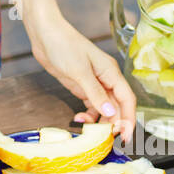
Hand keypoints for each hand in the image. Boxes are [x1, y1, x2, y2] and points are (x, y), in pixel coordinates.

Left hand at [29, 18, 136, 142]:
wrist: (44, 34)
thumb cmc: (63, 45)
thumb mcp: (80, 72)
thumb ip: (95, 94)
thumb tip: (111, 114)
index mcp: (111, 72)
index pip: (127, 99)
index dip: (129, 119)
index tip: (126, 136)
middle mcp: (106, 79)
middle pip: (117, 106)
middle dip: (113, 123)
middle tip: (104, 138)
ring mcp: (94, 83)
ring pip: (104, 108)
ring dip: (99, 121)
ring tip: (88, 130)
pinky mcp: (82, 85)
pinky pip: (91, 105)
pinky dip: (88, 115)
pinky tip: (79, 120)